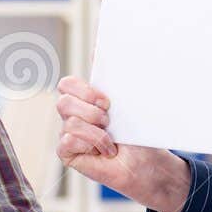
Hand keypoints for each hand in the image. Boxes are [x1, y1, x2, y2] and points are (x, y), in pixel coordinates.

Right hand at [55, 76, 191, 211]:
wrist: (148, 163)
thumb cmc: (138, 135)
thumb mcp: (127, 103)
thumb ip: (111, 78)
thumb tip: (98, 49)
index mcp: (84, 100)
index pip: (67, 84)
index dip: (85, 90)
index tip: (107, 101)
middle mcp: (73, 116)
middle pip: (63, 101)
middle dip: (91, 110)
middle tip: (109, 120)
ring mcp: (68, 134)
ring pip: (70, 122)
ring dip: (97, 131)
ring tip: (111, 139)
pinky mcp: (67, 153)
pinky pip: (68, 140)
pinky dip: (91, 144)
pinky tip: (105, 151)